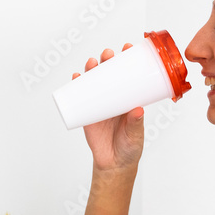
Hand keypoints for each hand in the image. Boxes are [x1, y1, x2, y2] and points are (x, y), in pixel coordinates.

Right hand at [75, 45, 144, 173]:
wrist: (113, 165)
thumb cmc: (130, 148)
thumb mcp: (136, 135)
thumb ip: (135, 123)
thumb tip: (138, 110)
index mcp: (129, 100)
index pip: (129, 76)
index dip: (128, 61)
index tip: (127, 48)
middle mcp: (114, 99)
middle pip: (110, 75)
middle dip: (108, 62)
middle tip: (108, 55)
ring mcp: (100, 105)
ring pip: (95, 83)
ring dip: (92, 70)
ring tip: (92, 63)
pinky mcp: (88, 114)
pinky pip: (80, 98)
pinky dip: (77, 86)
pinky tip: (76, 77)